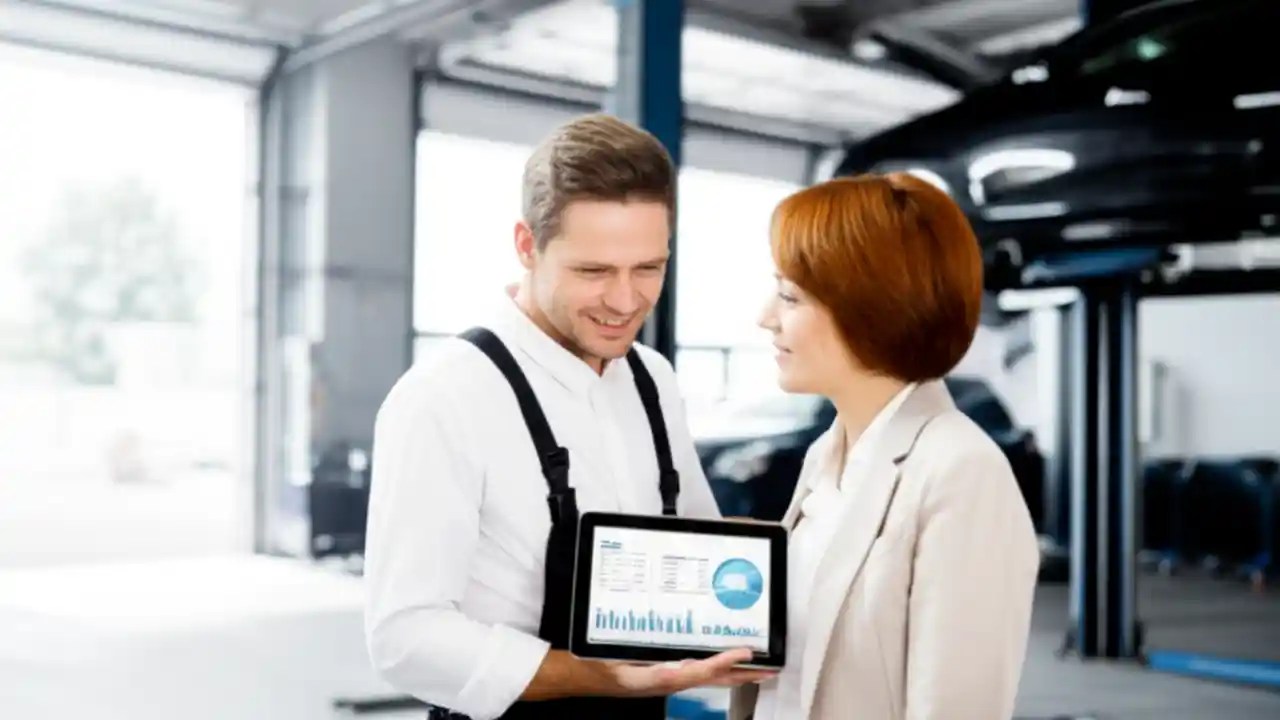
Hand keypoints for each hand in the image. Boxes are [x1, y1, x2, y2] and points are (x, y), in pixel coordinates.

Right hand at [609, 648, 775, 696]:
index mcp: (664, 677)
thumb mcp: (626, 663)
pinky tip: (722, 664)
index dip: (726, 662)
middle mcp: (672, 681)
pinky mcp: (667, 676)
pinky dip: (715, 668)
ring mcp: (670, 680)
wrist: (590, 675)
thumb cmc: (604, 665)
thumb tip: (684, 666)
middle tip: (770, 670)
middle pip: (716, 680)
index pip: (703, 671)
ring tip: (757, 668)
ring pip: (710, 678)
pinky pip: (697, 672)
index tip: (746, 653)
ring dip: (734, 673)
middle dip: (743, 675)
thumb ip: (654, 668)